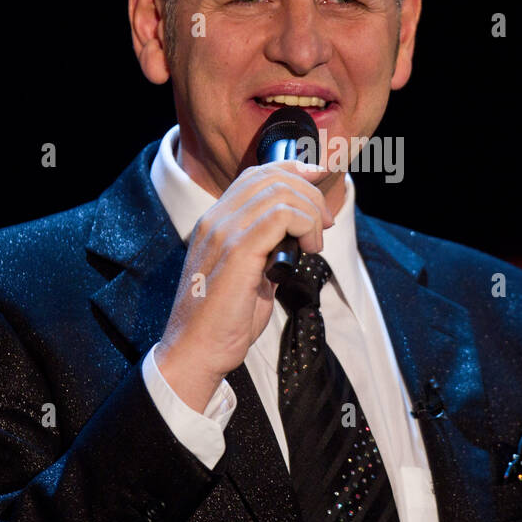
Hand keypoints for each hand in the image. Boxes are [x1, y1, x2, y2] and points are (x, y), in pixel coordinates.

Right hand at [157, 159, 334, 411]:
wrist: (196, 351)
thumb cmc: (223, 322)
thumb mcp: (250, 278)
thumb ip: (267, 253)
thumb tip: (296, 243)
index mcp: (215, 222)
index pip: (255, 174)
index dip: (292, 170)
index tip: (318, 181)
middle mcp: (216, 219)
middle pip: (271, 176)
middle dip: (309, 193)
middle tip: (325, 224)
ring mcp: (224, 231)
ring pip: (280, 191)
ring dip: (310, 212)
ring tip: (316, 242)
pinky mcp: (237, 250)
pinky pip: (281, 216)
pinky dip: (305, 225)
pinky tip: (309, 249)